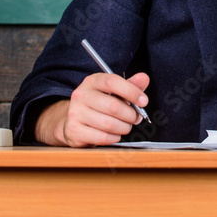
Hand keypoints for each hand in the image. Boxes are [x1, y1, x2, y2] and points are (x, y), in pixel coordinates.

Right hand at [35, 72, 149, 146]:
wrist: (73, 121)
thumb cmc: (98, 104)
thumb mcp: (113, 91)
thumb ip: (130, 85)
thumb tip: (144, 78)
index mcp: (92, 82)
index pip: (112, 82)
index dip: (131, 91)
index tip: (144, 101)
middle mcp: (81, 95)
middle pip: (113, 106)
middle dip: (131, 115)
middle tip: (136, 118)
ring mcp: (76, 113)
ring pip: (109, 124)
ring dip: (124, 127)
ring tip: (125, 126)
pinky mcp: (75, 131)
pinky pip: (103, 137)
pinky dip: (114, 137)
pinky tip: (114, 134)